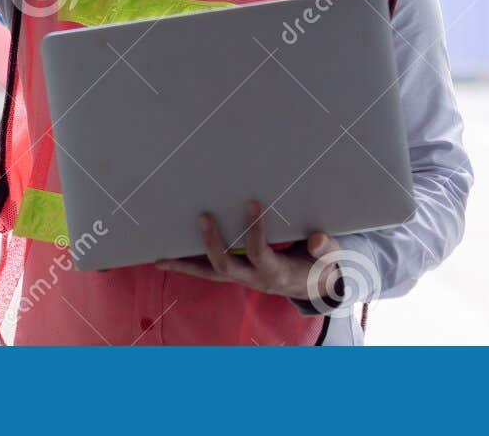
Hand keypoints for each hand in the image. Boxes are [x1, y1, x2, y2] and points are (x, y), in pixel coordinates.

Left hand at [155, 200, 344, 304]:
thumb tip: (316, 239)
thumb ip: (324, 248)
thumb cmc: (319, 265)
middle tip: (204, 215)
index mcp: (275, 273)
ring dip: (185, 263)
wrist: (312, 285)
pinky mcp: (232, 274)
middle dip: (212, 242)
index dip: (255, 230)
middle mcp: (253, 279)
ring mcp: (240, 278)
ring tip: (161, 256)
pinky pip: (205, 272)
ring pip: (208, 273)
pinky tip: (164, 258)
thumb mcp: (328, 258)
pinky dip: (185, 265)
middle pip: (225, 266)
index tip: (252, 202)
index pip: (259, 252)